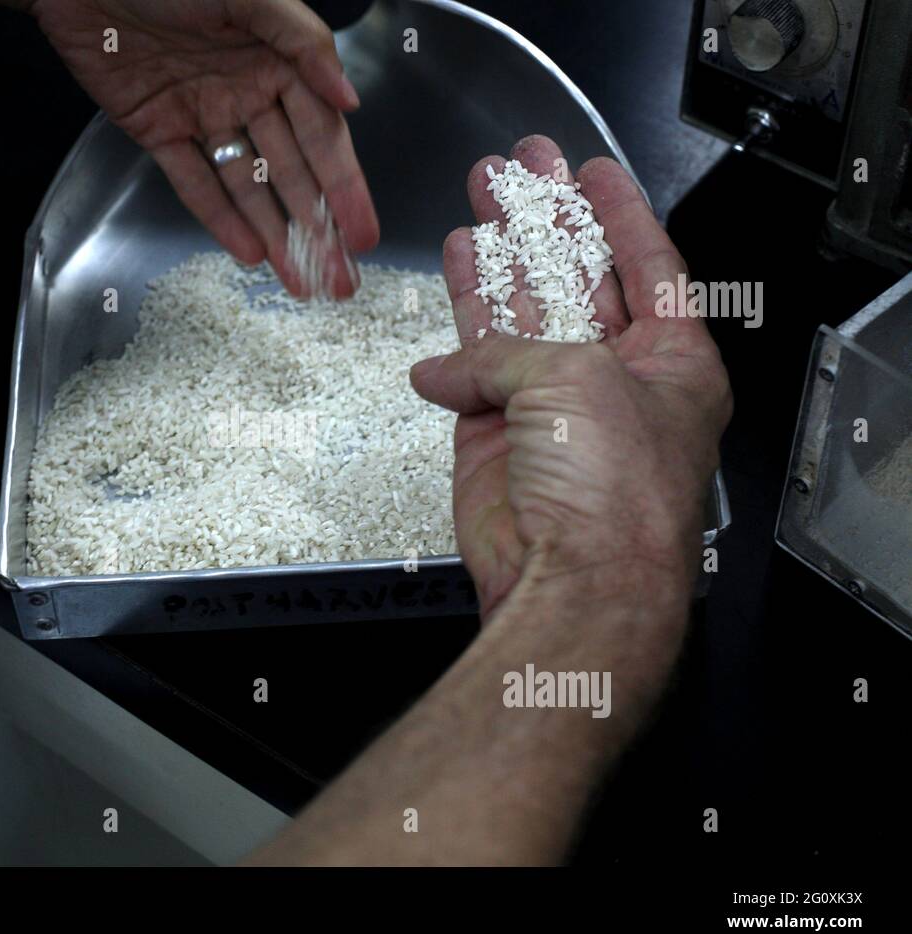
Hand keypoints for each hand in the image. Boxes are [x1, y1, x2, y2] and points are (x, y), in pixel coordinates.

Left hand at [31, 0, 378, 296]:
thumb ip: (303, 42)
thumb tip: (349, 98)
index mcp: (277, 60)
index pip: (322, 136)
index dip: (345, 188)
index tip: (364, 233)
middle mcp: (247, 92)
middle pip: (291, 173)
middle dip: (318, 228)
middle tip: (340, 279)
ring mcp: (204, 115)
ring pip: (247, 187)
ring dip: (275, 234)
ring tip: (299, 282)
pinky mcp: (159, 130)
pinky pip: (194, 182)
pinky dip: (219, 217)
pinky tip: (248, 252)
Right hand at [410, 135, 731, 621]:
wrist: (567, 579)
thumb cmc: (614, 496)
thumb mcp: (580, 383)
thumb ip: (511, 353)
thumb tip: (450, 367)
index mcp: (670, 365)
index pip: (649, 268)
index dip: (620, 214)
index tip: (593, 171)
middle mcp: (612, 381)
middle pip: (578, 278)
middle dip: (549, 219)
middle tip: (522, 167)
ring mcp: (550, 407)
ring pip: (521, 311)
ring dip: (502, 252)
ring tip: (482, 197)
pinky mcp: (494, 435)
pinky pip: (473, 360)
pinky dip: (461, 316)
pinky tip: (456, 268)